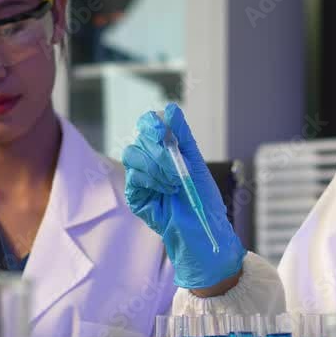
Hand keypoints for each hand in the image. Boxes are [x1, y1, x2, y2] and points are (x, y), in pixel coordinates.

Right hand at [122, 103, 245, 288]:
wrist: (202, 228)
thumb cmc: (202, 198)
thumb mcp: (196, 162)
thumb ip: (182, 136)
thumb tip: (171, 109)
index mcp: (165, 148)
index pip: (149, 123)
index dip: (152, 124)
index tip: (162, 133)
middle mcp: (150, 159)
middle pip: (140, 138)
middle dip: (159, 151)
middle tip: (177, 169)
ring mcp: (140, 175)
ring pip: (133, 155)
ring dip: (155, 166)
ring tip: (174, 183)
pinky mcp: (134, 193)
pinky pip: (133, 176)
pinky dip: (150, 179)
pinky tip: (166, 190)